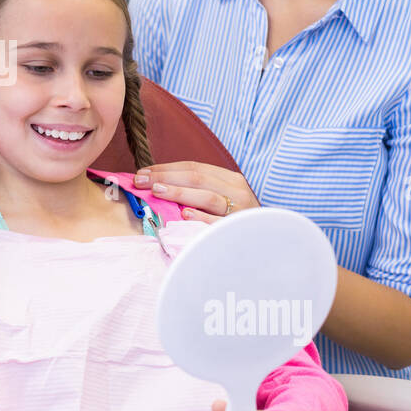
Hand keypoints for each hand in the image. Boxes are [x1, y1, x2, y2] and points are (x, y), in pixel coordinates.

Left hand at [134, 161, 259, 222]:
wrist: (269, 243)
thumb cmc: (238, 219)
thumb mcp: (224, 198)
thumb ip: (199, 190)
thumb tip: (159, 185)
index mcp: (231, 179)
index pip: (194, 167)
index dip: (166, 168)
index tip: (143, 172)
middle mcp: (237, 191)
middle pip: (197, 178)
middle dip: (165, 177)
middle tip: (141, 181)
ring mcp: (240, 211)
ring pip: (207, 197)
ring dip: (179, 192)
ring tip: (157, 191)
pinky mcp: (239, 230)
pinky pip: (218, 223)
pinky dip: (201, 218)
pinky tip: (184, 215)